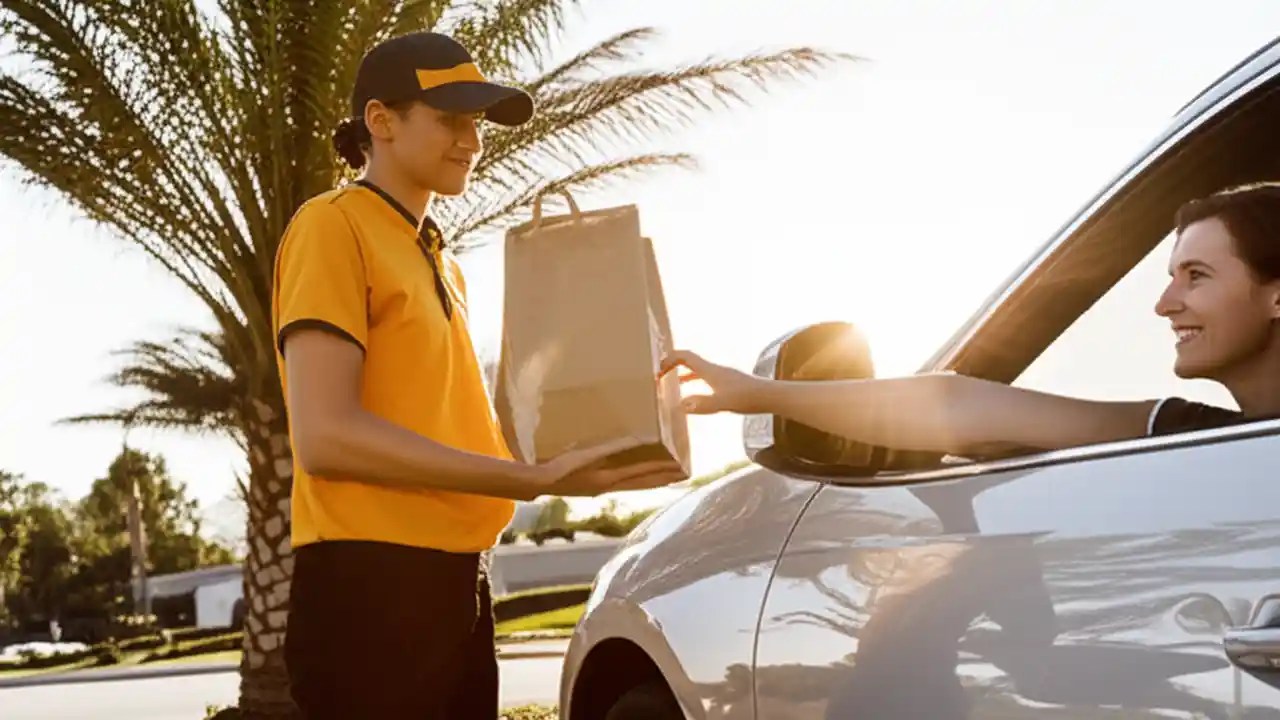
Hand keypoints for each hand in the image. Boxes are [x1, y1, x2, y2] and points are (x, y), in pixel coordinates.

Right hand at [533, 437, 687, 497]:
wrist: (541, 482)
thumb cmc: (561, 467)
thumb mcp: (587, 454)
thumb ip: (612, 447)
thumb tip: (638, 440)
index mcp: (610, 480)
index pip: (643, 474)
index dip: (663, 470)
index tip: (681, 466)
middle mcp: (611, 487)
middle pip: (645, 484)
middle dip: (664, 479)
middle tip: (683, 475)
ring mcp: (603, 489)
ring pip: (636, 485)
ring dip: (653, 481)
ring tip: (668, 476)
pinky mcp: (596, 487)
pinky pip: (625, 484)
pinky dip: (637, 480)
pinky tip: (636, 476)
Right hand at [659, 350, 765, 414]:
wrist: (770, 396)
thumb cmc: (746, 398)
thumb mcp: (722, 403)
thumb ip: (701, 405)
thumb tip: (680, 405)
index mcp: (710, 370)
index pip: (685, 356)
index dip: (669, 360)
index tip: (658, 371)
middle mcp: (714, 369)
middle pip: (689, 361)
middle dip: (673, 366)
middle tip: (660, 375)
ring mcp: (722, 375)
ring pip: (697, 370)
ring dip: (683, 374)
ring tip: (672, 384)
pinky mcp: (728, 383)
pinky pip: (706, 378)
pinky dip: (695, 382)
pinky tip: (695, 395)